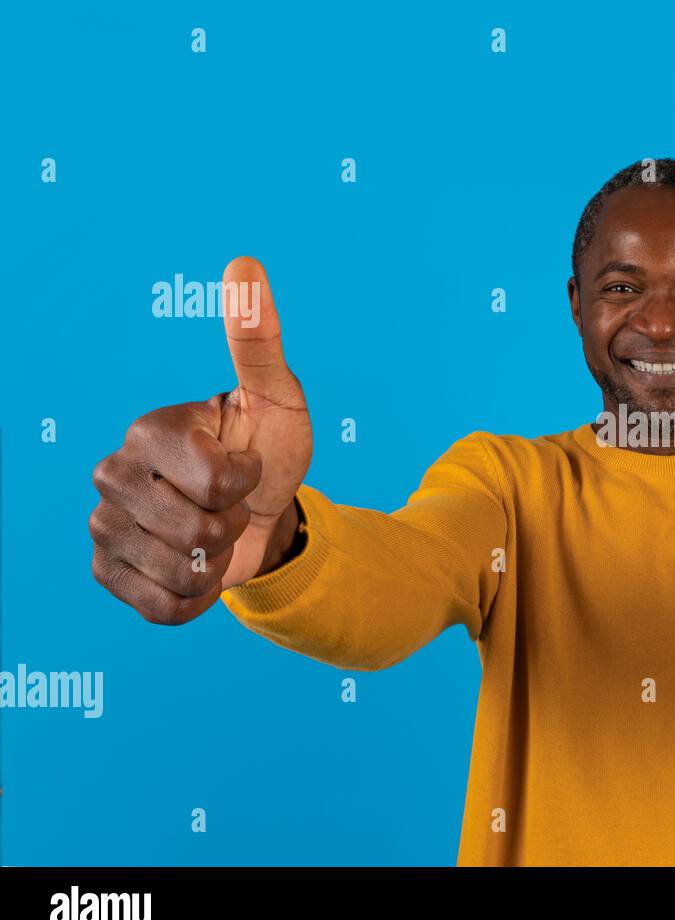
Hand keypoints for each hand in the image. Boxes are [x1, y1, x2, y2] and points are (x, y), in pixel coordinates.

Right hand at [90, 257, 312, 623]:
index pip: (217, 482)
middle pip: (197, 531)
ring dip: (217, 562)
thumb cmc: (267, 447)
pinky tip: (198, 567)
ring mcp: (105, 525)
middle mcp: (113, 472)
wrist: (262, 512)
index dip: (248, 483)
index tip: (245, 464)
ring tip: (214, 531)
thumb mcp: (278, 397)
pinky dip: (197, 598)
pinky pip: (164, 608)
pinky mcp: (108, 571)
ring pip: (183, 573)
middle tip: (230, 503)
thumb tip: (245, 264)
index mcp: (151, 429)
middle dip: (233, 524)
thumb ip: (258, 338)